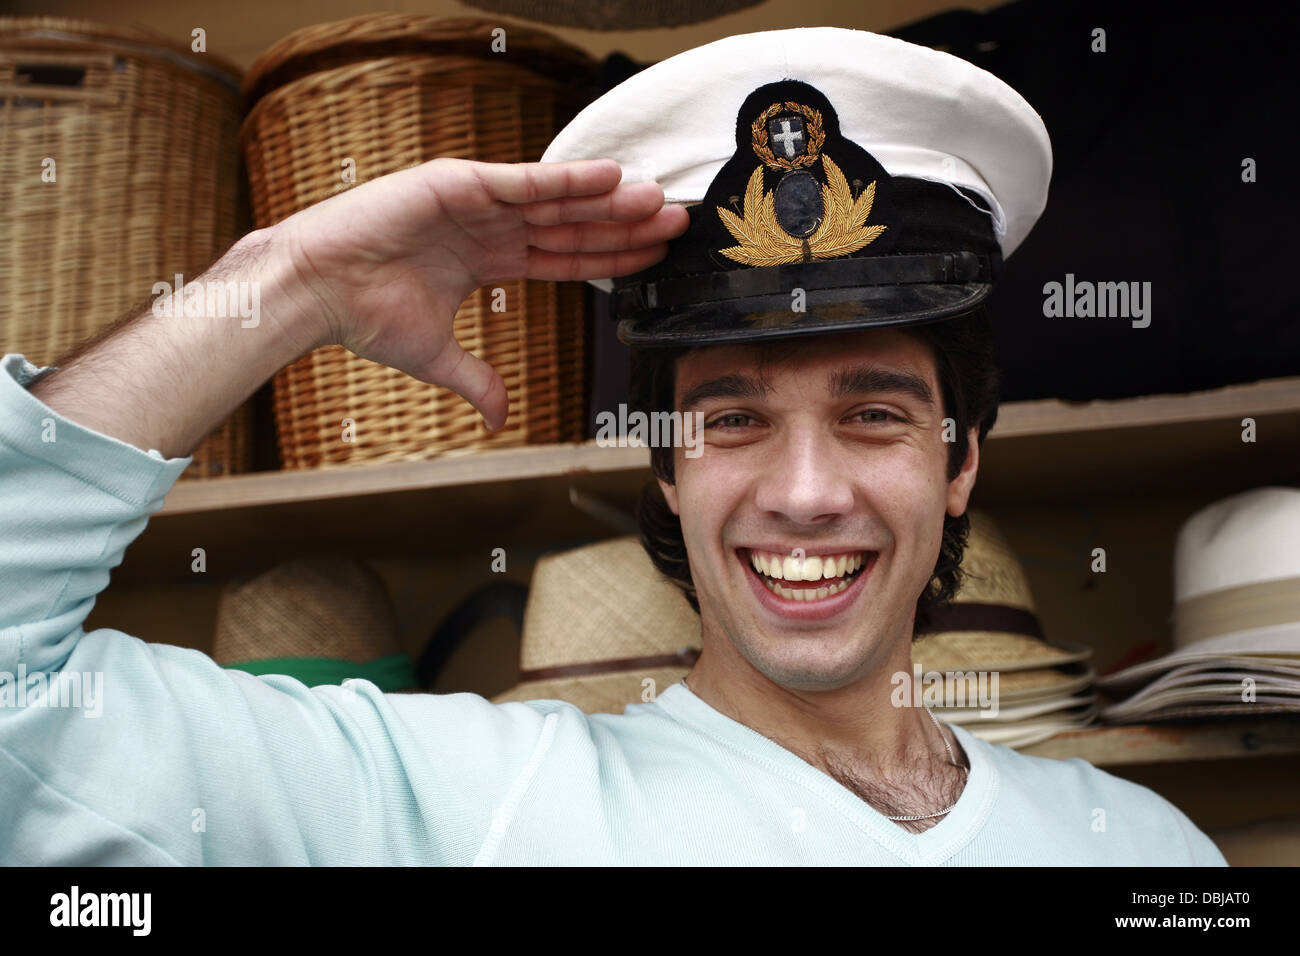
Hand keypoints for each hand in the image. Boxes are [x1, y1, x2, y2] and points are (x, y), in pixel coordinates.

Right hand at [270, 158, 688, 429]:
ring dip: (609, 199)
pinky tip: (610, 179)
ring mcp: (476, 202)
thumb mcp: (436, 356)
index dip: (612, 257)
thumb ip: (477, 382)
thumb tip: (501, 419)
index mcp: (488, 259)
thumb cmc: (363, 315)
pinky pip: (524, 181)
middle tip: (677, 222)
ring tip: (658, 200)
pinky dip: (566, 178)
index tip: (655, 257)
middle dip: (626, 225)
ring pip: (557, 200)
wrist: (316, 292)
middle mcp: (489, 226)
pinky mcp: (458, 184)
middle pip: (573, 225)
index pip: (565, 257)